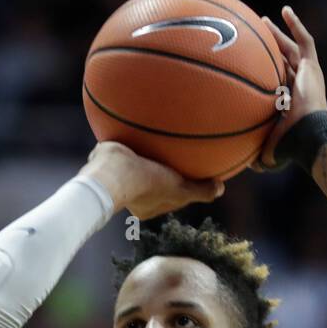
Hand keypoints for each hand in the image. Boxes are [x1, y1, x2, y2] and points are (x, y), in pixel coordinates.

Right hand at [78, 141, 223, 219]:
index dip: (182, 186)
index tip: (192, 175)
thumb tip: (221, 189)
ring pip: (135, 162)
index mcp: (146, 206)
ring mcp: (117, 177)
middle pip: (153, 179)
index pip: (169, 196)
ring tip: (157, 136)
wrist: (111, 171)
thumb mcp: (180, 189)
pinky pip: (123, 144)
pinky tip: (141, 121)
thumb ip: (200, 191)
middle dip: (163, 168)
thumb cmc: (147, 183)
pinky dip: (131, 136)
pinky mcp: (106, 159)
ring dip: (145, 151)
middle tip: (176, 155)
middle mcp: (131, 194)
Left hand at [253, 5, 326, 169]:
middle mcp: (298, 86)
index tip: (246, 67)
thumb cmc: (286, 147)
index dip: (263, 75)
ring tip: (263, 20)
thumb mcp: (263, 152)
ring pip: (291, 49)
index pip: (275, 84)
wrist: (306, 136)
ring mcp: (307, 75)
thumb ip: (249, 153)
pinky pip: (304, 41)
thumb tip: (231, 165)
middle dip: (268, 50)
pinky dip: (296, 25)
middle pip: (282, 62)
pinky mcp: (313, 67)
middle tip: (253, 37)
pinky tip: (284, 11)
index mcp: (288, 103)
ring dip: (278, 34)